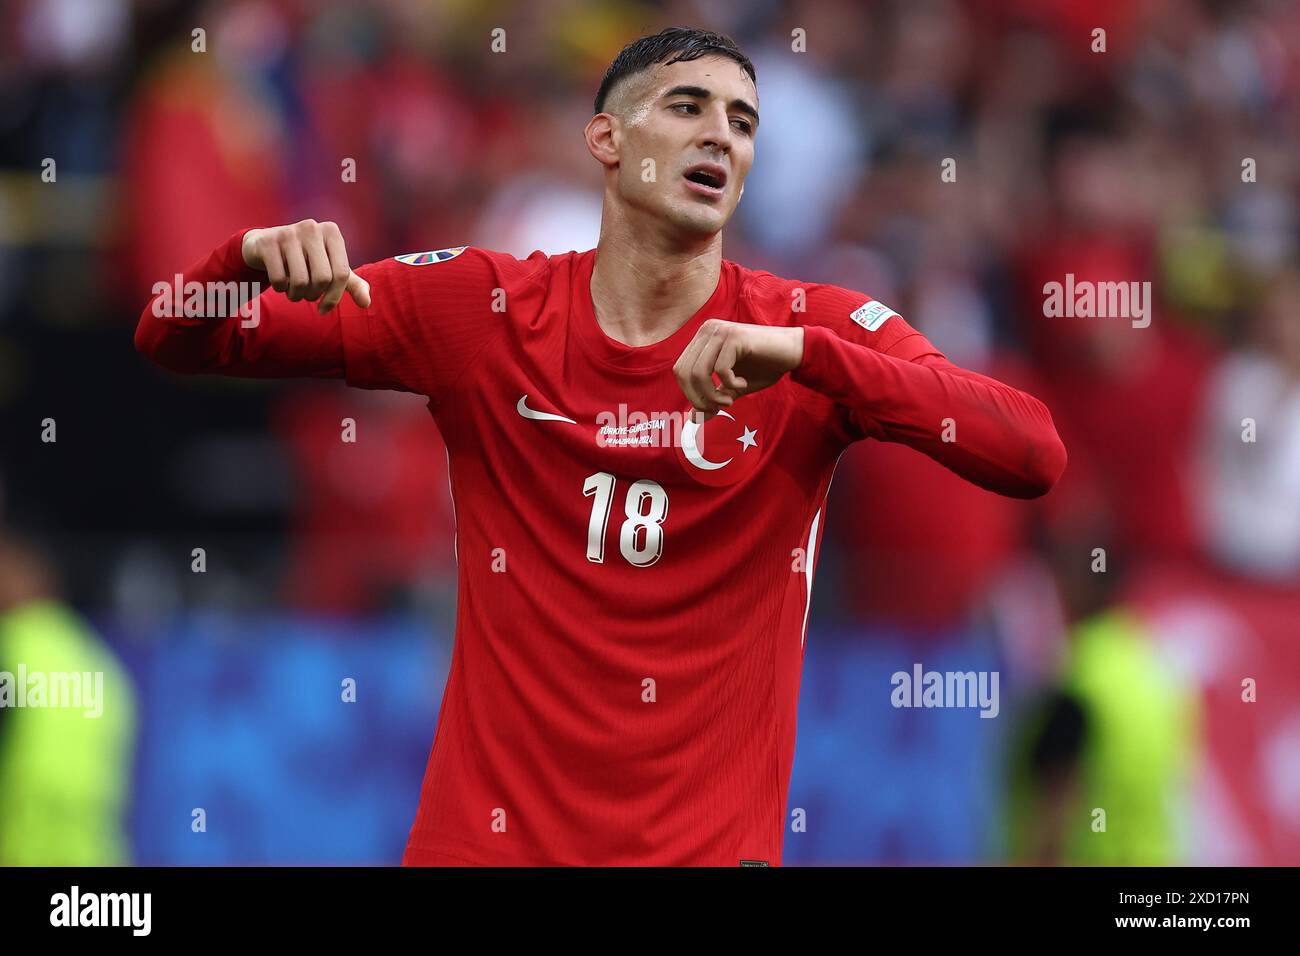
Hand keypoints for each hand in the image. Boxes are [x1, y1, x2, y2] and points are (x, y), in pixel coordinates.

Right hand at [241, 219, 371, 313]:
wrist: (266, 245)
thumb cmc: (306, 260)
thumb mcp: (331, 268)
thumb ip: (352, 284)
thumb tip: (366, 303)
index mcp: (332, 232)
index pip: (341, 274)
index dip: (334, 298)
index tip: (324, 309)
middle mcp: (312, 228)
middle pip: (322, 279)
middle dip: (314, 295)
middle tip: (307, 295)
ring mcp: (288, 232)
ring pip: (300, 281)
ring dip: (296, 295)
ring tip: (294, 291)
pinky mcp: (267, 242)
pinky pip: (279, 280)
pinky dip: (280, 289)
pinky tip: (280, 281)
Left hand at [673, 319, 803, 416]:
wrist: (793, 351)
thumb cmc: (764, 367)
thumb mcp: (733, 388)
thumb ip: (713, 399)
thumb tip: (693, 419)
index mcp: (702, 338)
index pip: (680, 370)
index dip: (691, 394)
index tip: (711, 406)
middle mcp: (707, 330)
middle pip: (684, 373)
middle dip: (700, 398)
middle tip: (721, 406)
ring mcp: (720, 331)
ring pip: (699, 372)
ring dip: (713, 395)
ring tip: (730, 400)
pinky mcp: (735, 336)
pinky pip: (720, 369)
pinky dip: (730, 384)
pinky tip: (743, 383)